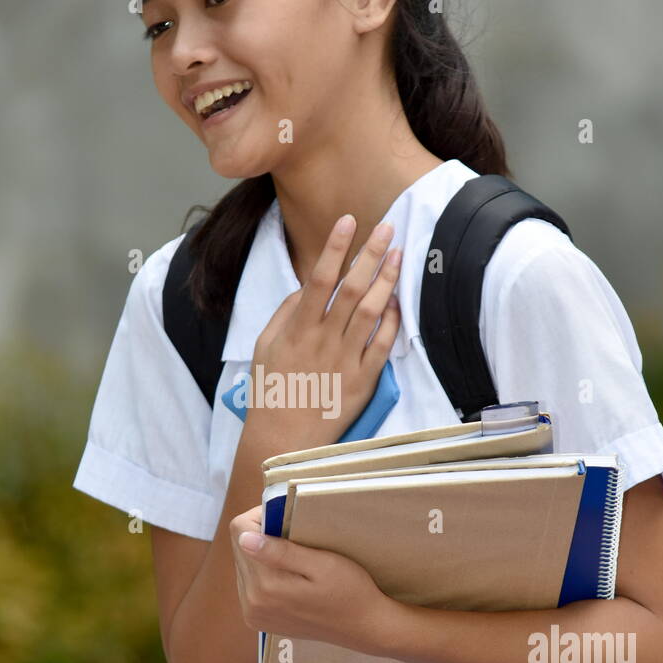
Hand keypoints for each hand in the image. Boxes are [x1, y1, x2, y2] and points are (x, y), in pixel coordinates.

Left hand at [229, 504, 389, 654]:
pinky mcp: (258, 620)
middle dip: (261, 536)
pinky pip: (248, 585)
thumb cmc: (350, 591)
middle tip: (294, 539)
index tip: (285, 519)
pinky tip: (288, 577)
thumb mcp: (322, 565)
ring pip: (243, 565)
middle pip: (239, 547)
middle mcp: (251, 602)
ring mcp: (253, 614)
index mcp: (264, 585)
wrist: (363, 627)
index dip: (260, 517)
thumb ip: (282, 552)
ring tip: (294, 559)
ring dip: (262, 556)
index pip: (239, 531)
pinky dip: (264, 574)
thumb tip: (244, 538)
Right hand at [243, 213, 401, 454]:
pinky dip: (390, 320)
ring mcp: (344, 361)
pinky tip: (396, 300)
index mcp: (296, 330)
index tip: (347, 221)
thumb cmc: (270, 392)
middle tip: (387, 227)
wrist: (283, 441)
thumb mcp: (264, 347)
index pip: (318, 278)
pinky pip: (382, 345)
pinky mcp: (362, 381)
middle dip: (370, 253)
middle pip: (351, 288)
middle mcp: (322, 341)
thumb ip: (284, 314)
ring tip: (398, 255)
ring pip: (370, 311)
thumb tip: (306, 287)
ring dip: (386, 280)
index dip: (334, 247)